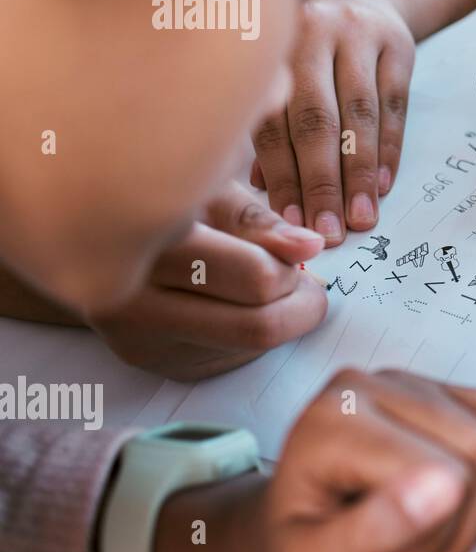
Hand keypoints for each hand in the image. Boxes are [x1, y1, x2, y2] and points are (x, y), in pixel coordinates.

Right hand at [86, 182, 327, 379]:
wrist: (90, 236)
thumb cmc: (164, 202)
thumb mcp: (209, 191)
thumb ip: (259, 222)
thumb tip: (309, 246)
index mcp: (150, 241)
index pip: (255, 278)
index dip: (293, 270)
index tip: (303, 256)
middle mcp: (131, 298)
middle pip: (255, 327)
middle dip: (299, 308)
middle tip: (306, 285)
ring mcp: (134, 336)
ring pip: (243, 350)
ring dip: (274, 320)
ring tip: (262, 286)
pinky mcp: (143, 358)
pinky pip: (220, 360)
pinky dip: (244, 336)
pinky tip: (228, 304)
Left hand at [152, 368, 475, 551]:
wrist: (284, 537)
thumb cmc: (292, 551)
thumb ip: (373, 528)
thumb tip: (445, 485)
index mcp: (336, 416)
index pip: (446, 469)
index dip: (437, 536)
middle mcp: (373, 383)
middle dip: (461, 524)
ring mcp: (410, 382)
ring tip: (429, 540)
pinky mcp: (439, 391)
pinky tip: (452, 510)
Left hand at [251, 0, 416, 244]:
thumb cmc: (305, 45)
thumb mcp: (277, 69)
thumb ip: (266, 120)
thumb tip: (259, 189)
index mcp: (266, 42)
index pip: (274, 120)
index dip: (281, 175)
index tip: (289, 223)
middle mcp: (310, 29)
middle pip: (317, 119)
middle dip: (321, 182)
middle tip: (327, 231)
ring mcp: (358, 32)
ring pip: (359, 115)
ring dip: (359, 174)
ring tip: (360, 219)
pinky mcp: (398, 42)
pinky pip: (394, 106)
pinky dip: (389, 149)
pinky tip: (382, 186)